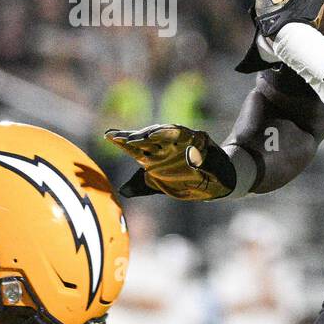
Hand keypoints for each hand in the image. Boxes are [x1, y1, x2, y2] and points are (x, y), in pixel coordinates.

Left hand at [104, 124, 237, 200]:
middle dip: (136, 136)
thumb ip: (143, 186)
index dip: (123, 139)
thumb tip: (122, 190)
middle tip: (122, 138)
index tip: (108, 135)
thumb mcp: (161, 186)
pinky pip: (194, 140)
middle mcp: (167, 145)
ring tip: (145, 137)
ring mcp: (184, 142)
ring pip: (170, 132)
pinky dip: (187, 141)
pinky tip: (181, 145)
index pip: (136, 145)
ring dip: (158, 134)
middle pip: (149, 136)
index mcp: (156, 154)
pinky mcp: (203, 143)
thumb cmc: (186, 180)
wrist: (216, 182)